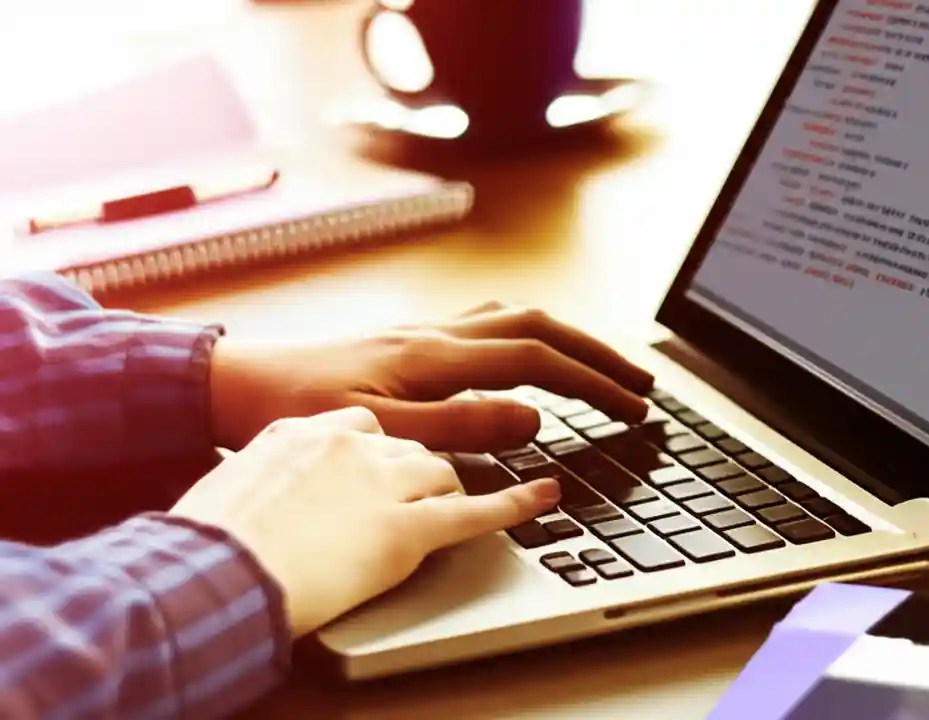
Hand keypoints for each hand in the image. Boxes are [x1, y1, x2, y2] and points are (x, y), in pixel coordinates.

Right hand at [170, 406, 560, 635]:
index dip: (380, 446)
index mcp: (306, 427)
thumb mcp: (236, 482)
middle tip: (427, 479)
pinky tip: (545, 495)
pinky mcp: (407, 529)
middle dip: (426, 459)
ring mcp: (384, 482)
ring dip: (448, 488)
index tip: (382, 458)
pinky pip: (475, 511)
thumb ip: (271, 472)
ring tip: (446, 506)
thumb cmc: (208, 535)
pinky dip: (517, 504)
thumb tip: (272, 487)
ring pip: (442, 469)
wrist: (210, 568)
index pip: (363, 423)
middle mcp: (353, 441)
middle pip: (412, 441)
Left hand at [209, 303, 653, 451]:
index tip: (634, 410)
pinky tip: (528, 353)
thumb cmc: (296, 411)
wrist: (234, 381)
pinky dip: (527, 335)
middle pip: (541, 327)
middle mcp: (436, 334)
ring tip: (601, 367)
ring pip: (516, 317)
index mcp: (436, 357)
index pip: (540, 362)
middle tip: (641, 385)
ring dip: (568, 339)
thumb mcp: (380, 433)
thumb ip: (460, 428)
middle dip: (599, 355)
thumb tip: (533, 421)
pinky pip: (486, 323)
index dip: (594, 385)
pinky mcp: (407, 339)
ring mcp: (422, 332)